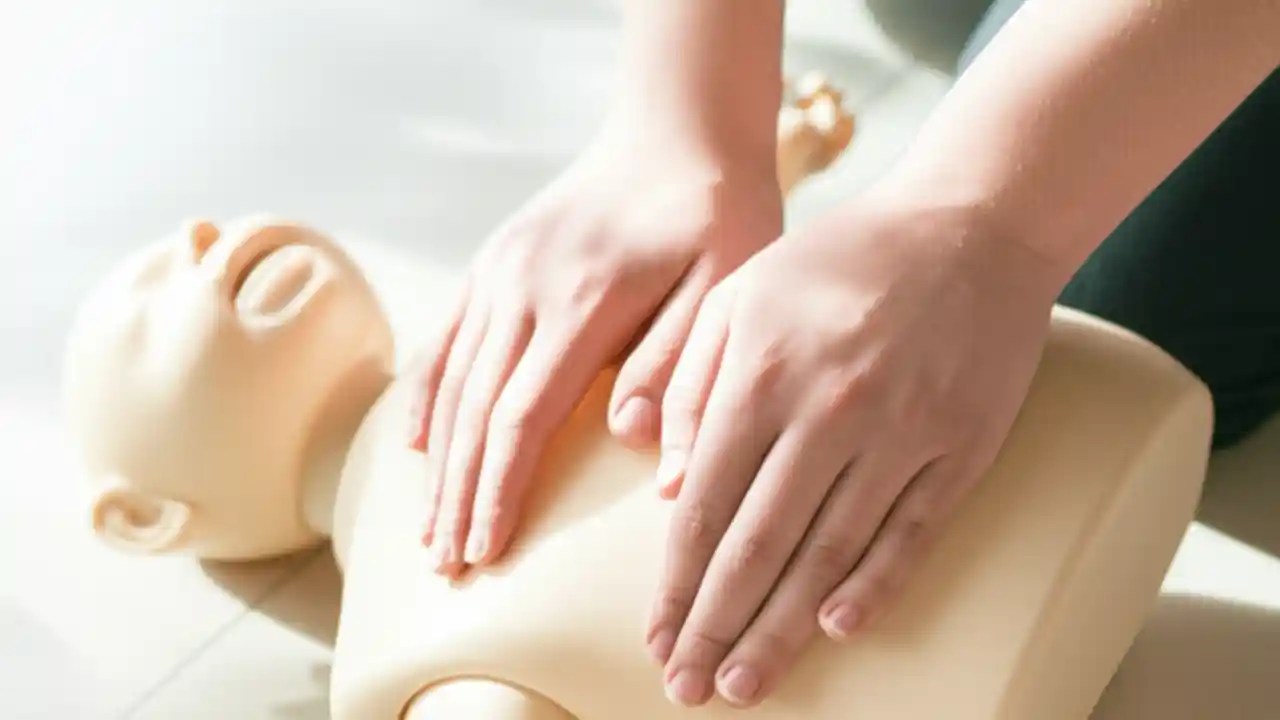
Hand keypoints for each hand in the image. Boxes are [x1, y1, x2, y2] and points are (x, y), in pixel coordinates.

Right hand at [408, 132, 780, 576]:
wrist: (678, 131)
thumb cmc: (716, 211)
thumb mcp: (727, 283)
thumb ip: (680, 365)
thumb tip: (633, 444)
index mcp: (582, 301)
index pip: (521, 417)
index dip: (498, 491)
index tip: (484, 552)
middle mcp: (523, 287)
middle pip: (474, 410)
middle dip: (458, 494)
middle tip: (447, 565)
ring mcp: (500, 270)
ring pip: (452, 380)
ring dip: (438, 460)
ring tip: (429, 527)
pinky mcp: (494, 260)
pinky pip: (446, 336)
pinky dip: (425, 393)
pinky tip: (415, 442)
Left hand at [648, 188, 1070, 706]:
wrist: (971, 225)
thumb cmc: (840, 260)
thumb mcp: (740, 293)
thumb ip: (691, 382)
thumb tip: (667, 487)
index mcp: (760, 374)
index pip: (704, 506)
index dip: (677, 583)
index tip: (657, 637)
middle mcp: (825, 411)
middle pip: (758, 545)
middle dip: (716, 626)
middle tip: (690, 687)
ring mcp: (899, 432)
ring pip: (828, 554)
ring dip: (782, 628)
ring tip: (747, 683)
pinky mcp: (961, 447)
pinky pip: (911, 532)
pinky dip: (874, 586)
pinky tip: (837, 630)